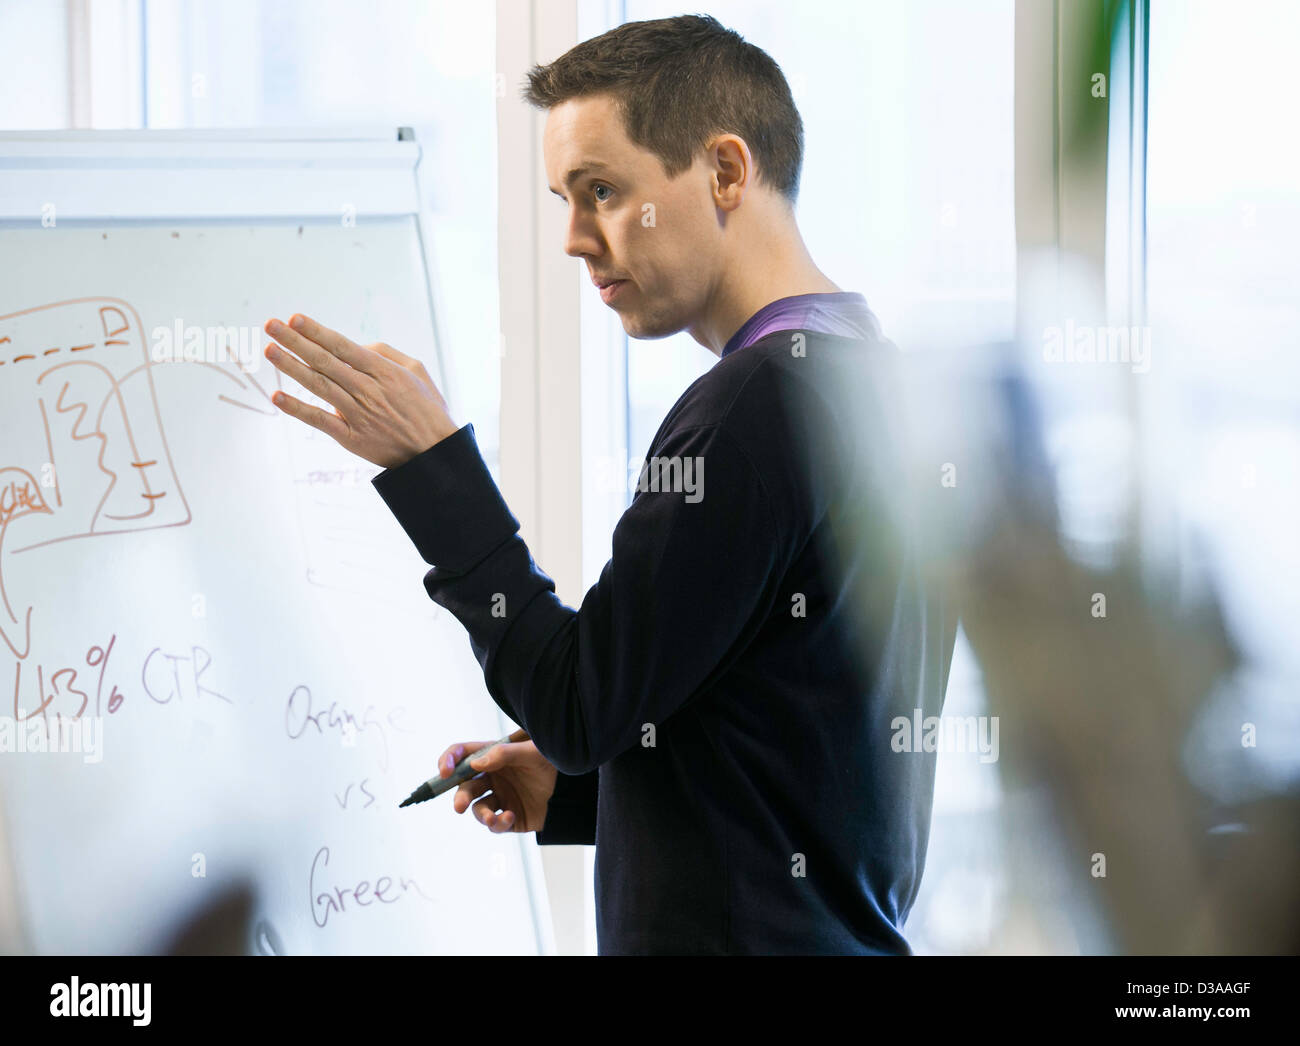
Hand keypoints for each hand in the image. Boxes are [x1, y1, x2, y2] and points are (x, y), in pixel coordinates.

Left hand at [262, 313, 457, 468]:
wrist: (436, 453)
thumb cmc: (427, 408)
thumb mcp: (417, 372)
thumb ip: (386, 353)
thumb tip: (354, 345)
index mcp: (385, 372)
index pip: (343, 347)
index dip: (317, 332)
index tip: (294, 318)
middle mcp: (369, 390)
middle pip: (325, 361)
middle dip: (295, 341)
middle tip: (270, 325)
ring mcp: (359, 415)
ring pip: (319, 386)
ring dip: (291, 367)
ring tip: (270, 350)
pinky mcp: (352, 438)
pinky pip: (320, 421)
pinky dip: (298, 409)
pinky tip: (277, 396)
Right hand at [438, 739, 557, 833]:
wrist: (573, 790)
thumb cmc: (553, 763)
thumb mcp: (533, 752)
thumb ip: (505, 754)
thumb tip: (475, 763)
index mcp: (494, 756)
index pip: (463, 754)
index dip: (449, 760)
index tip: (444, 771)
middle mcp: (493, 777)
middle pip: (465, 786)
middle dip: (460, 796)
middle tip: (460, 806)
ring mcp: (500, 797)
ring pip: (478, 809)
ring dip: (481, 815)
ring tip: (494, 818)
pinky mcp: (509, 817)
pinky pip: (495, 824)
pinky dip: (499, 823)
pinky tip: (512, 817)